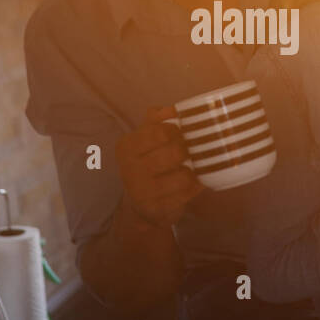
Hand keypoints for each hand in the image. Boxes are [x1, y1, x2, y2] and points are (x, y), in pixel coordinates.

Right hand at [114, 106, 204, 226]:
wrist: (141, 205)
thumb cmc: (149, 163)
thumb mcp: (147, 138)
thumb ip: (158, 119)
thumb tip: (172, 109)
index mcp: (126, 146)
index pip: (162, 131)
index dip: (179, 131)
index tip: (181, 135)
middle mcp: (129, 168)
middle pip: (176, 152)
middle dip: (188, 152)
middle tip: (189, 153)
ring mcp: (141, 191)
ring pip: (185, 175)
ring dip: (192, 173)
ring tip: (189, 171)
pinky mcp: (155, 210)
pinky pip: (187, 194)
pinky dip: (193, 188)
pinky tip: (188, 187)